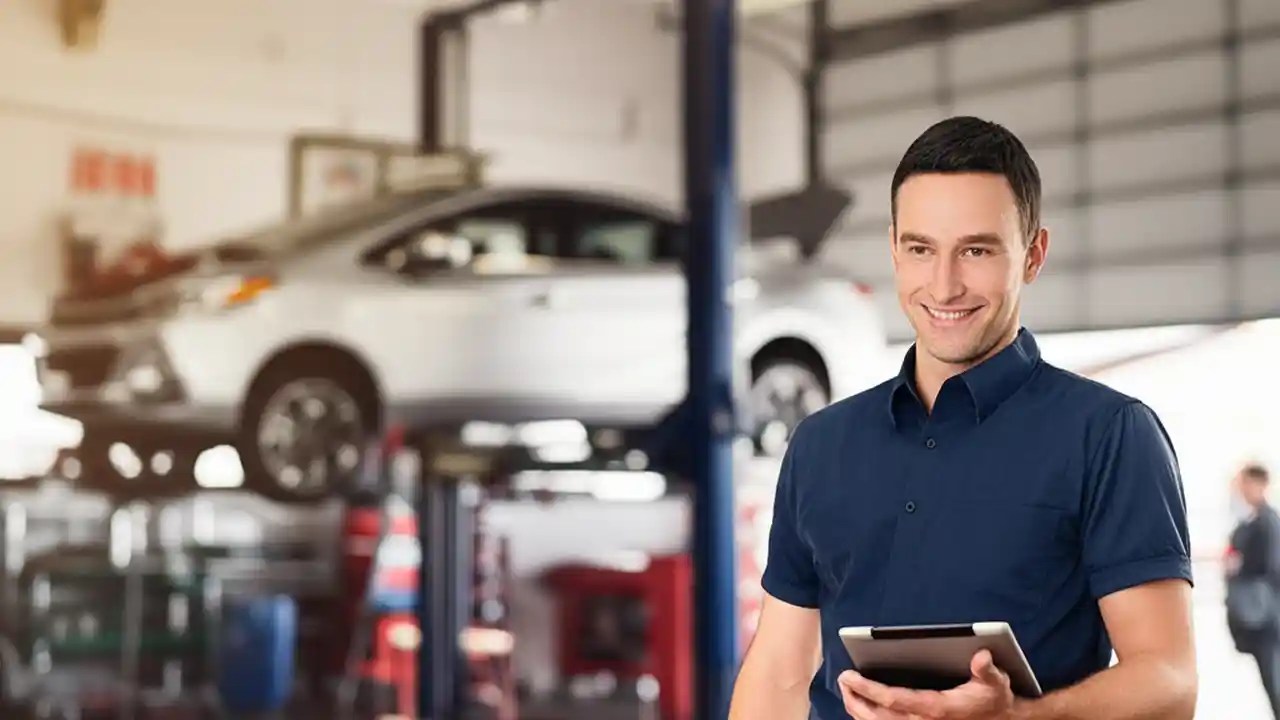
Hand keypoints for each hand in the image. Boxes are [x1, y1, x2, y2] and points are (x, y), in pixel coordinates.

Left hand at [837, 650, 1015, 719]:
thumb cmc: (994, 700)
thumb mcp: (996, 682)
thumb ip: (987, 670)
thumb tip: (981, 656)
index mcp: (936, 709)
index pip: (893, 700)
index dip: (869, 689)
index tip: (851, 676)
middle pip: (878, 716)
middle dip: (856, 699)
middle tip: (842, 679)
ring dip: (858, 711)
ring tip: (846, 691)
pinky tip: (861, 708)